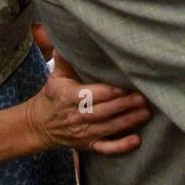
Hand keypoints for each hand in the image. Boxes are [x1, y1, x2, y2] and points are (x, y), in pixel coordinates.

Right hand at [24, 54, 151, 154]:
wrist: (39, 125)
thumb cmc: (53, 95)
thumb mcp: (56, 75)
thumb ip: (65, 58)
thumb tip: (68, 36)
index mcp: (69, 97)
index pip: (90, 95)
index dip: (109, 92)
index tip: (124, 86)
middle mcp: (76, 116)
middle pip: (103, 112)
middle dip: (124, 105)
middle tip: (144, 98)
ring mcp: (83, 133)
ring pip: (108, 128)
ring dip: (128, 121)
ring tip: (146, 112)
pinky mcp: (88, 145)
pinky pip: (105, 148)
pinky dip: (120, 146)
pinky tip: (136, 140)